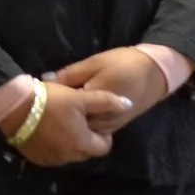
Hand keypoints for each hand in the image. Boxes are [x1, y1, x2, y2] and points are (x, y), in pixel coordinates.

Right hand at [0, 82, 121, 167]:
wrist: (12, 107)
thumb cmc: (50, 101)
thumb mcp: (80, 98)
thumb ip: (106, 102)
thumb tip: (128, 104)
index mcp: (82, 144)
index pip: (104, 147)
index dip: (103, 134)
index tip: (93, 120)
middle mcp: (68, 157)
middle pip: (86, 151)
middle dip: (86, 138)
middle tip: (77, 120)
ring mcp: (50, 159)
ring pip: (68, 153)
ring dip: (69, 142)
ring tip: (61, 124)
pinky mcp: (35, 158)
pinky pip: (52, 154)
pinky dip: (53, 145)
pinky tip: (46, 130)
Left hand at [51, 47, 168, 134]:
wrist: (156, 73)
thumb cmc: (125, 64)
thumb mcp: (95, 63)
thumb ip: (70, 74)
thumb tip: (45, 80)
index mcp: (94, 102)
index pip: (64, 106)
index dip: (49, 100)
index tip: (38, 93)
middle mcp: (101, 120)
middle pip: (71, 122)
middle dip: (58, 114)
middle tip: (45, 102)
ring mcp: (107, 127)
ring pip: (80, 130)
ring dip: (68, 121)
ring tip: (56, 108)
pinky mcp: (112, 128)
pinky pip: (90, 131)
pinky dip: (79, 125)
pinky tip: (71, 115)